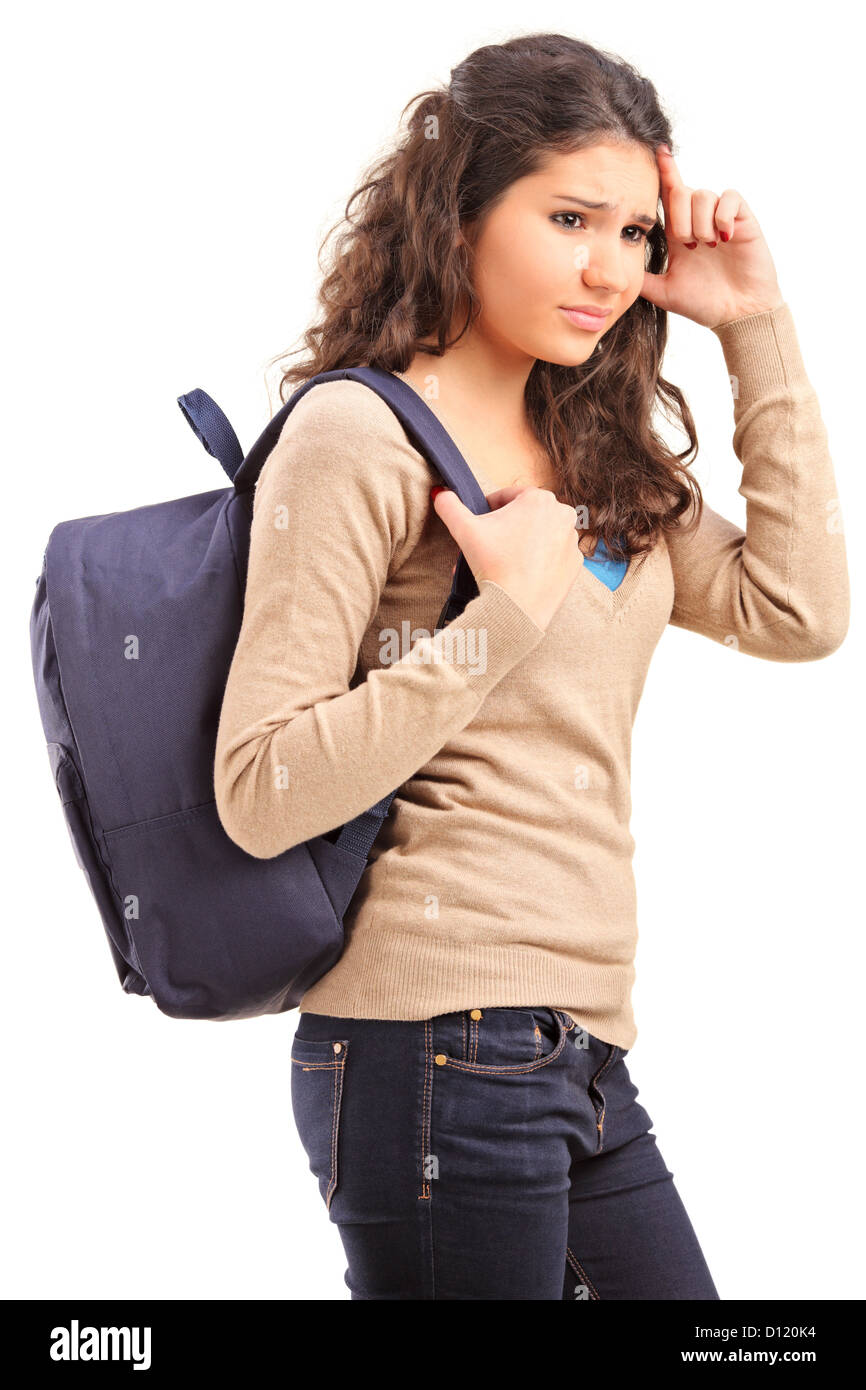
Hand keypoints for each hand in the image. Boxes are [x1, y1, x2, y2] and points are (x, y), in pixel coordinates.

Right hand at [431, 484, 580, 631]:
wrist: (517, 608)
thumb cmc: (493, 564)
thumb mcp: (464, 530)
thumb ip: (449, 506)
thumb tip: (440, 493)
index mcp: (539, 498)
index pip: (508, 496)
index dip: (490, 508)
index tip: (481, 522)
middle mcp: (562, 514)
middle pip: (527, 515)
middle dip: (508, 526)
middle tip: (491, 544)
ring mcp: (571, 540)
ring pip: (542, 534)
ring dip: (525, 541)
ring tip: (505, 559)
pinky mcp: (575, 563)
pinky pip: (554, 555)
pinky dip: (541, 560)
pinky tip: (524, 571)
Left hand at [640, 144, 784, 329]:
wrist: (737, 315)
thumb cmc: (704, 304)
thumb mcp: (664, 293)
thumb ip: (643, 279)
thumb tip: (614, 270)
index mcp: (679, 233)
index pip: (668, 195)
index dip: (664, 172)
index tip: (656, 151)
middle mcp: (698, 220)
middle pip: (680, 192)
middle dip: (679, 218)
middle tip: (688, 246)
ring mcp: (721, 218)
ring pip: (703, 195)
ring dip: (700, 222)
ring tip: (708, 246)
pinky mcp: (743, 219)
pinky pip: (729, 198)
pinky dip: (722, 216)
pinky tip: (724, 237)